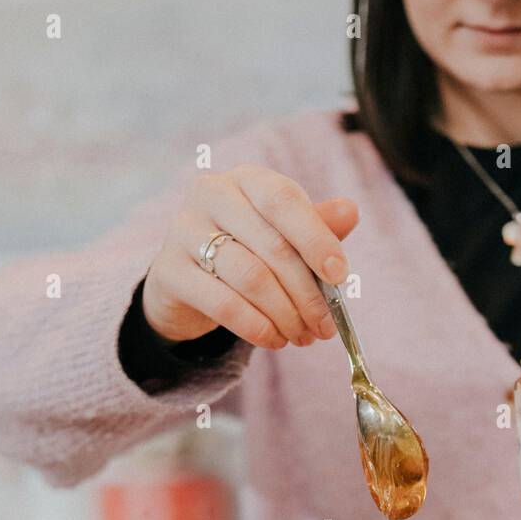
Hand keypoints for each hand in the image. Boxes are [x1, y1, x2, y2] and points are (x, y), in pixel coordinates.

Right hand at [143, 165, 359, 349]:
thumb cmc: (245, 253)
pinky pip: (224, 304)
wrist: (186, 283)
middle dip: (307, 293)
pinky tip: (274, 340)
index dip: (316, 238)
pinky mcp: (169, 271)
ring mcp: (184, 231)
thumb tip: (350, 211)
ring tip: (302, 337)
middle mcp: (212, 194)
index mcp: (246, 179)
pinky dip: (257, 327)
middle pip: (272, 245)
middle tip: (325, 327)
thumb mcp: (283, 237)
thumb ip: (316, 226)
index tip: (340, 276)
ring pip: (251, 278)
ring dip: (285, 314)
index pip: (284, 200)